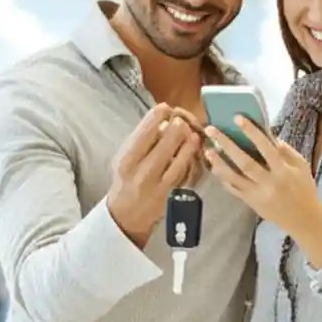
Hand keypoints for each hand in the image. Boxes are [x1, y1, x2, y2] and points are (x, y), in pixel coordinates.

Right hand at [107, 103, 202, 246]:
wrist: (127, 214)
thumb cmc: (127, 179)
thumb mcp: (126, 158)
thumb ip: (141, 141)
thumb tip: (163, 121)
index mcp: (126, 162)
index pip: (143, 135)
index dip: (155, 118)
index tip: (164, 107)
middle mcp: (141, 175)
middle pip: (163, 148)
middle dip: (175, 130)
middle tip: (181, 119)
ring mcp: (158, 188)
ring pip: (178, 163)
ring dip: (188, 145)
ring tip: (193, 133)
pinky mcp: (171, 197)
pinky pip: (185, 177)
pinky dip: (192, 162)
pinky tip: (196, 151)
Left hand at [204, 116, 321, 266]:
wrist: (304, 220)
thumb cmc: (304, 189)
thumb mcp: (302, 166)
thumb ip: (287, 151)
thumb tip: (269, 135)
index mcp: (284, 171)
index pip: (266, 148)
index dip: (251, 132)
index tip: (237, 118)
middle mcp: (269, 183)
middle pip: (244, 161)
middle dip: (226, 144)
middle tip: (211, 130)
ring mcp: (258, 195)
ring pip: (234, 177)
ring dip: (219, 163)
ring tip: (207, 150)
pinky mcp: (251, 203)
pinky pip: (234, 189)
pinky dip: (223, 178)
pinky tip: (214, 167)